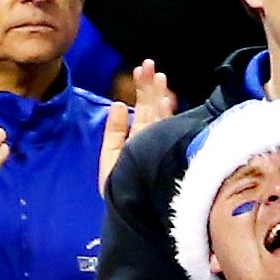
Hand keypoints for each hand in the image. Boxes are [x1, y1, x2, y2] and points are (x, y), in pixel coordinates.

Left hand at [98, 59, 177, 192]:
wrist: (132, 215)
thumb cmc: (121, 192)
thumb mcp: (111, 159)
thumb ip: (114, 132)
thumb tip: (120, 104)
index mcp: (139, 140)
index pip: (143, 110)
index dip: (141, 90)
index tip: (139, 70)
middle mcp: (152, 140)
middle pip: (152, 109)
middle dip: (150, 87)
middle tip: (148, 64)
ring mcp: (161, 147)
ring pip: (162, 118)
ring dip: (160, 97)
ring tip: (159, 77)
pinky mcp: (168, 155)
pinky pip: (168, 132)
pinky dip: (167, 116)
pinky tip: (166, 101)